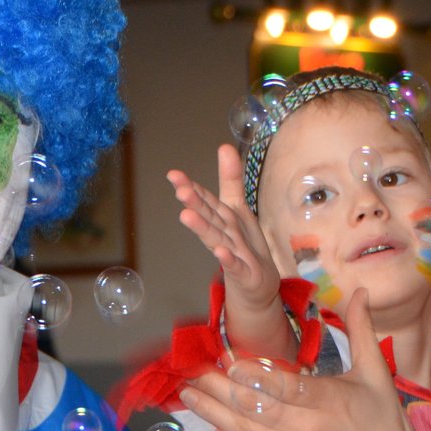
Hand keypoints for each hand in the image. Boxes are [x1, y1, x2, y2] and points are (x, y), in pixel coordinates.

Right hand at [168, 145, 282, 320]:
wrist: (256, 285)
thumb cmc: (243, 244)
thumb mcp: (238, 208)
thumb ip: (230, 178)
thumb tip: (224, 145)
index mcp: (220, 218)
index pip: (205, 200)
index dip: (191, 187)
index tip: (174, 174)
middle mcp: (221, 234)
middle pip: (207, 217)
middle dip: (194, 203)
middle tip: (179, 190)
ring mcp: (231, 254)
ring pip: (216, 239)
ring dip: (202, 228)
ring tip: (186, 216)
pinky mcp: (244, 273)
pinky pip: (235, 265)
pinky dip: (228, 259)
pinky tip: (220, 252)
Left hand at [181, 289, 410, 430]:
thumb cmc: (383, 423)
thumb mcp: (377, 373)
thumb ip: (362, 330)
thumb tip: (358, 290)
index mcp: (331, 401)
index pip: (285, 387)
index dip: (253, 376)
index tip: (227, 363)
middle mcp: (310, 430)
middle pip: (256, 407)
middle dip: (218, 389)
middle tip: (192, 372)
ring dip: (214, 413)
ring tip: (189, 395)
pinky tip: (213, 428)